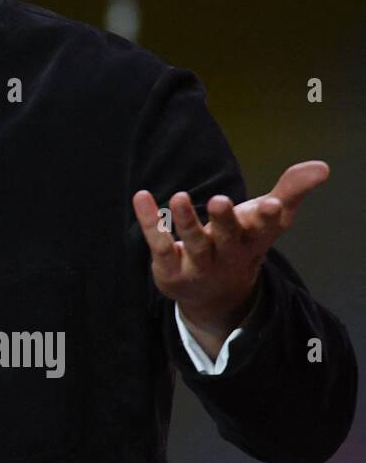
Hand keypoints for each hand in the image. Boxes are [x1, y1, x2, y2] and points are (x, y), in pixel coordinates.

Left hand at [132, 160, 327, 356]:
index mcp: (254, 240)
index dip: (270, 218)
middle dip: (225, 221)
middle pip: (228, 237)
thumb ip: (291, 191)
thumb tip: (321, 166)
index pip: (265, 228)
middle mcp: (228, 253)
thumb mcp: (268, 219)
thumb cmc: (242, 243)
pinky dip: (149, 221)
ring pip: (193, 243)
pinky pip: (158, 245)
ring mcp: (198, 264)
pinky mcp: (170, 268)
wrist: (214, 296)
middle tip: (220, 200)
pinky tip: (141, 196)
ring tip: (179, 197)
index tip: (272, 204)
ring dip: (186, 221)